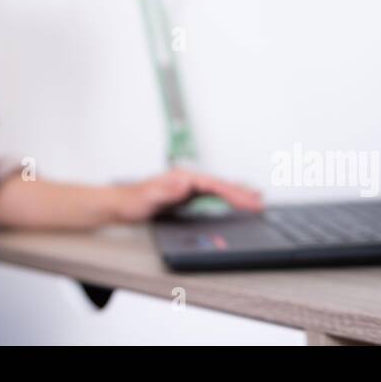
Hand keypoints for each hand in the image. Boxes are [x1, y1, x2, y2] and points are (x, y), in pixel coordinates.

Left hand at [113, 168, 263, 222]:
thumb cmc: (131, 201)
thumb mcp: (148, 197)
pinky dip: (225, 197)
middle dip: (241, 193)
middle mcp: (186, 179)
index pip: (214, 185)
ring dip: (237, 193)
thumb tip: (186, 182)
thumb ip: (167, 190)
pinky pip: (211, 196)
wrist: (119, 204)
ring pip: (217, 189)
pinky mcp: (185, 196)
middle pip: (220, 185)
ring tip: (256, 198)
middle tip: (261, 202)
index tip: (249, 200)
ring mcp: (186, 187)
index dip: (234, 193)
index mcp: (182, 177)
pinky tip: (232, 200)